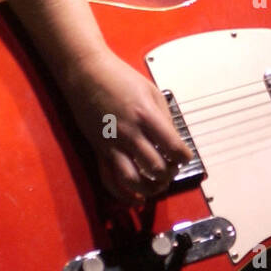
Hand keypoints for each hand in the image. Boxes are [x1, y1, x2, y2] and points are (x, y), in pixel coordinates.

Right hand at [62, 49, 193, 203]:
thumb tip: (173, 141)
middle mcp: (130, 133)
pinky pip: (109, 180)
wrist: (86, 73)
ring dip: (148, 189)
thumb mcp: (152, 91)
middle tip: (171, 171)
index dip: (183, 158)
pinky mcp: (98, 150)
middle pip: (155, 168)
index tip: (184, 157)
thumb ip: (164, 117)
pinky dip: (123, 195)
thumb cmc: (120, 78)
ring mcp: (112, 144)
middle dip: (169, 175)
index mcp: (147, 116)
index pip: (173, 148)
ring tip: (157, 186)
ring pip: (132, 180)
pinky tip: (136, 198)